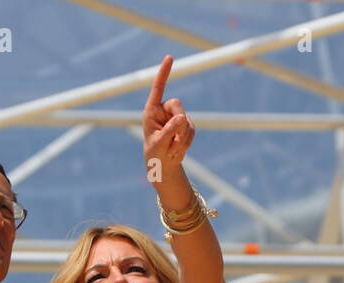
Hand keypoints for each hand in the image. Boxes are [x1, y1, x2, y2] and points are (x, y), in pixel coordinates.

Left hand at [143, 54, 194, 170]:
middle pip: (178, 106)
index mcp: (151, 110)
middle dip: (179, 124)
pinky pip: (192, 129)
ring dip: (182, 138)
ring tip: (173, 150)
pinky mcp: (186, 124)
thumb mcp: (159, 144)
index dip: (164, 73)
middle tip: (174, 141)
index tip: (170, 57)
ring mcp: (176, 116)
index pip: (158, 88)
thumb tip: (182, 118)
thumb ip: (169, 131)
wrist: (162, 163)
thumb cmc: (155, 153)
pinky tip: (179, 149)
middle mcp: (163, 110)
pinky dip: (188, 141)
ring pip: (187, 120)